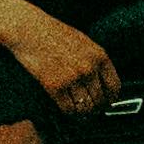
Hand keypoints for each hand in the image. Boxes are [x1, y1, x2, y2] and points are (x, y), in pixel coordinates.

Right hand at [0, 0, 120, 118]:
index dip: (109, 99)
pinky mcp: (55, 85)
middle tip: (89, 111)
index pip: (114, 87)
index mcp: (99, 56)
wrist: (28, 30)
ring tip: (77, 112)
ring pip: (85, 108)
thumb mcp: (83, 42)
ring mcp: (72, 77)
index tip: (104, 103)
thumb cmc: (53, 33)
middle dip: (95, 108)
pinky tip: (66, 108)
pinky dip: (68, 112)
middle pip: (100, 101)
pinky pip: (68, 108)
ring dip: (81, 113)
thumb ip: (95, 61)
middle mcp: (89, 68)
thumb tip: (103, 83)